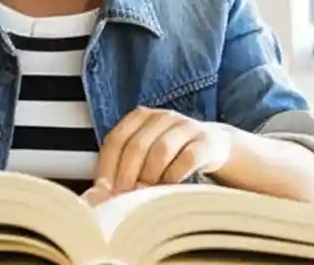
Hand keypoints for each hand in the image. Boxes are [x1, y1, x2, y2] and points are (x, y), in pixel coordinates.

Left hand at [93, 106, 232, 193]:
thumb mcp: (146, 153)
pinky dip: (174, 176)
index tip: (103, 190)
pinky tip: (170, 187)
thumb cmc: (171, 155)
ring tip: (147, 193)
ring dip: (150, 176)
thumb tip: (100, 193)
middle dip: (127, 175)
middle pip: (137, 145)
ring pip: (161, 150)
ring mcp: (186, 126)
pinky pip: (187, 158)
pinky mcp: (206, 141)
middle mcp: (162, 117)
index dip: (107, 166)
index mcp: (141, 117)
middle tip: (125, 197)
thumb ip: (124, 165)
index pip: (116, 139)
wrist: (213, 145)